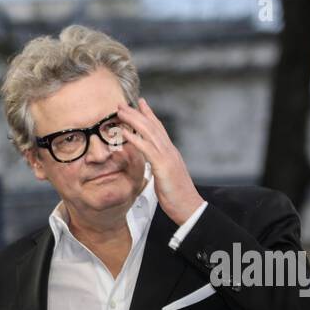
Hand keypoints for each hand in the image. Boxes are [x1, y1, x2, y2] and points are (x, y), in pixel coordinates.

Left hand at [114, 98, 203, 226]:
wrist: (188, 207)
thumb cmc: (177, 195)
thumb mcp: (165, 177)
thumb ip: (159, 166)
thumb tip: (153, 162)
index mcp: (169, 152)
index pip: (158, 128)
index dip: (148, 114)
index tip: (140, 102)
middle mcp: (169, 150)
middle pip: (152, 126)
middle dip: (136, 113)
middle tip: (122, 103)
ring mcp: (167, 157)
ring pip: (149, 133)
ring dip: (133, 121)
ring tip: (120, 112)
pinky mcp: (163, 166)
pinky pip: (147, 149)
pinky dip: (135, 140)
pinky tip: (124, 134)